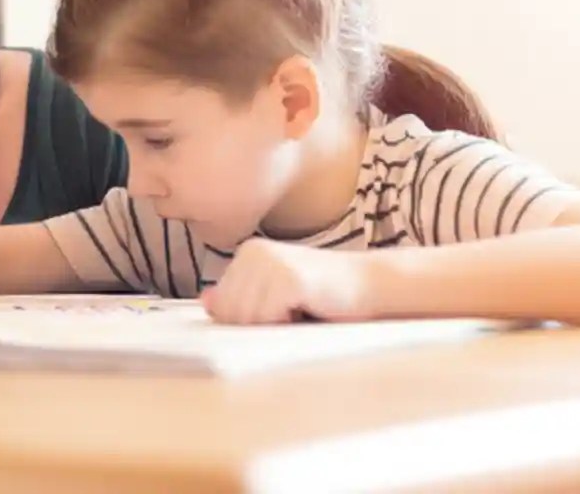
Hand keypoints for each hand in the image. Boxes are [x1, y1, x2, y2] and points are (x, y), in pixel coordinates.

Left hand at [201, 238, 377, 324]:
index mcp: (247, 253)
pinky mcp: (287, 278)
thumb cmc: (325, 296)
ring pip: (246, 319)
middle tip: (292, 314)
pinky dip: (286, 325)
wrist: (371, 285)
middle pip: (230, 314)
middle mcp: (253, 252)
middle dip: (258, 326)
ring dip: (274, 327)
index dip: (247, 323)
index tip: (278, 313)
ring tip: (300, 311)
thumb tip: (207, 301)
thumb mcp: (276, 296)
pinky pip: (267, 319)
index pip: (222, 305)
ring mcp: (269, 263)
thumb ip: (243, 297)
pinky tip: (307, 309)